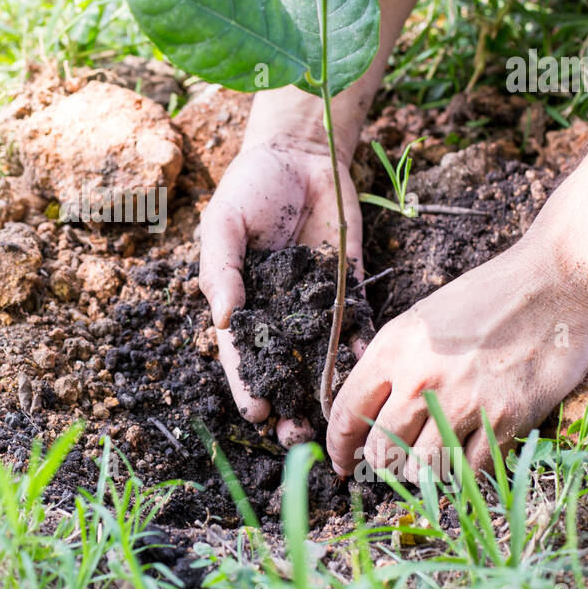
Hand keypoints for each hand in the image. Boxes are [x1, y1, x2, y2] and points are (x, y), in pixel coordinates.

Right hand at [200, 105, 363, 447]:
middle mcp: (277, 309)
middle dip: (289, 403)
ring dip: (325, 388)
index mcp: (242, 299)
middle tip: (298, 435)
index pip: (242, 353)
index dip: (248, 384)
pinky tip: (366, 364)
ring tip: (335, 420)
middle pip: (282, 366)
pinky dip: (360, 344)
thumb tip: (224, 315)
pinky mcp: (347, 284)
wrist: (300, 153)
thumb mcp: (223, 222)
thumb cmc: (250, 186)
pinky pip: (355, 321)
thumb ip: (222, 268)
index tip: (257, 413)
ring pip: (319, 354)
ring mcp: (313, 299)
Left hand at [324, 234, 587, 481]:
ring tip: (432, 461)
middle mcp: (421, 379)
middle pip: (380, 451)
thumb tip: (367, 404)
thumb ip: (392, 362)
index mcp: (393, 349)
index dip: (338, 446)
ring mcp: (463, 402)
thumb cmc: (488, 297)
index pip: (347, 414)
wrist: (556, 282)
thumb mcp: (422, 320)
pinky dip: (464, 474)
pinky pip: (469, 472)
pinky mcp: (505, 420)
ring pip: (421, 470)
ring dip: (422, 473)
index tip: (340, 462)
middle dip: (382, 464)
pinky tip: (467, 457)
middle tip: (395, 462)